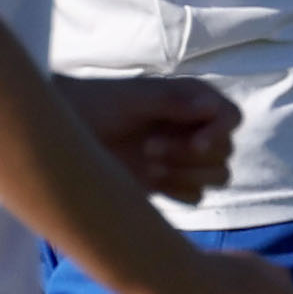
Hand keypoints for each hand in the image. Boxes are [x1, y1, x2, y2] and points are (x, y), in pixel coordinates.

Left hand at [58, 75, 237, 203]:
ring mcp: (181, 156)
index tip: (197, 144)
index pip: (230, 117)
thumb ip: (173, 101)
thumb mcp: (132, 97)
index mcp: (188, 100)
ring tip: (149, 165)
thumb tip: (212, 107)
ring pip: (217, 176)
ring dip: (188, 175)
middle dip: (191, 155)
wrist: (62, 136)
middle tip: (149, 150)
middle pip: (225, 151)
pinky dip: (179, 191)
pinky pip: (195, 196)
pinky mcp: (169, 183)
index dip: (220, 132)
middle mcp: (191, 128)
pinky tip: (150, 181)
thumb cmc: (94, 104)